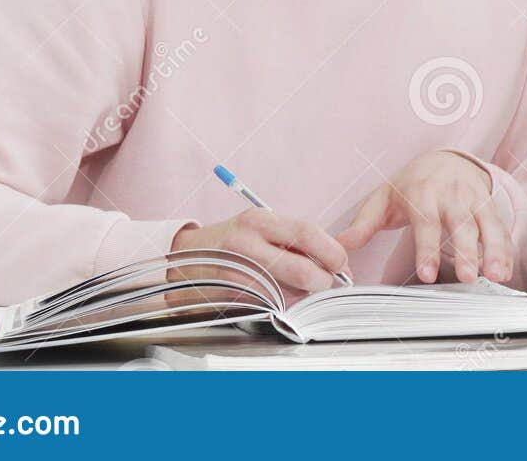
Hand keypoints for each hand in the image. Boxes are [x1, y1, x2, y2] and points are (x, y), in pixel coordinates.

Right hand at [169, 209, 349, 298]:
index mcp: (259, 221)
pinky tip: (280, 295)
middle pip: (302, 270)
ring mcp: (237, 274)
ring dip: (304, 295)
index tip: (341, 262)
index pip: (307, 233)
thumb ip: (297, 240)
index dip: (332, 251)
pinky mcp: (231, 297)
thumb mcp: (262, 227)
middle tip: (326, 282)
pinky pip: (271, 306)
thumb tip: (338, 263)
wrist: (185, 258)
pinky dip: (285, 304)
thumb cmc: (234, 240)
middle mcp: (246, 245)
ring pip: (289, 293)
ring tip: (300, 287)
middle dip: (323, 281)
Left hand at [336, 150, 510, 284]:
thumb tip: (341, 245)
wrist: (445, 157)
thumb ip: (364, 223)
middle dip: (466, 251)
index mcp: (422, 193)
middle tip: (467, 277)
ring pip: (486, 224)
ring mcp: (473, 199)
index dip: (427, 248)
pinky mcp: (489, 205)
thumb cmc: (411, 183)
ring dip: (494, 250)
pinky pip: (500, 227)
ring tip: (496, 275)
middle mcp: (451, 194)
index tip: (428, 274)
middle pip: (461, 223)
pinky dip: (506, 248)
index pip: (425, 222)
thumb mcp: (383, 197)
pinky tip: (506, 269)